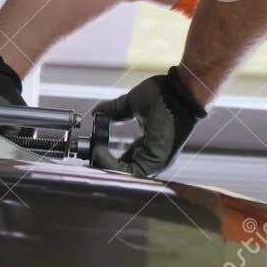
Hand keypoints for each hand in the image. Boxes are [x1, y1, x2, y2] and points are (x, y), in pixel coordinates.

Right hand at [90, 67, 206, 177]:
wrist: (180, 89)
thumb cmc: (165, 94)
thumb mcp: (133, 104)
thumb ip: (115, 111)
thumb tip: (97, 113)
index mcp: (152, 147)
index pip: (127, 162)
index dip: (108, 160)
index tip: (93, 150)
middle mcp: (155, 158)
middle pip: (124, 173)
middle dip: (102, 167)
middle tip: (86, 157)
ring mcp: (157, 161)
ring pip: (125, 176)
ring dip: (104, 167)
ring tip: (91, 153)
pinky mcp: (157, 160)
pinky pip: (129, 172)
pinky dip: (111, 164)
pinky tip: (99, 152)